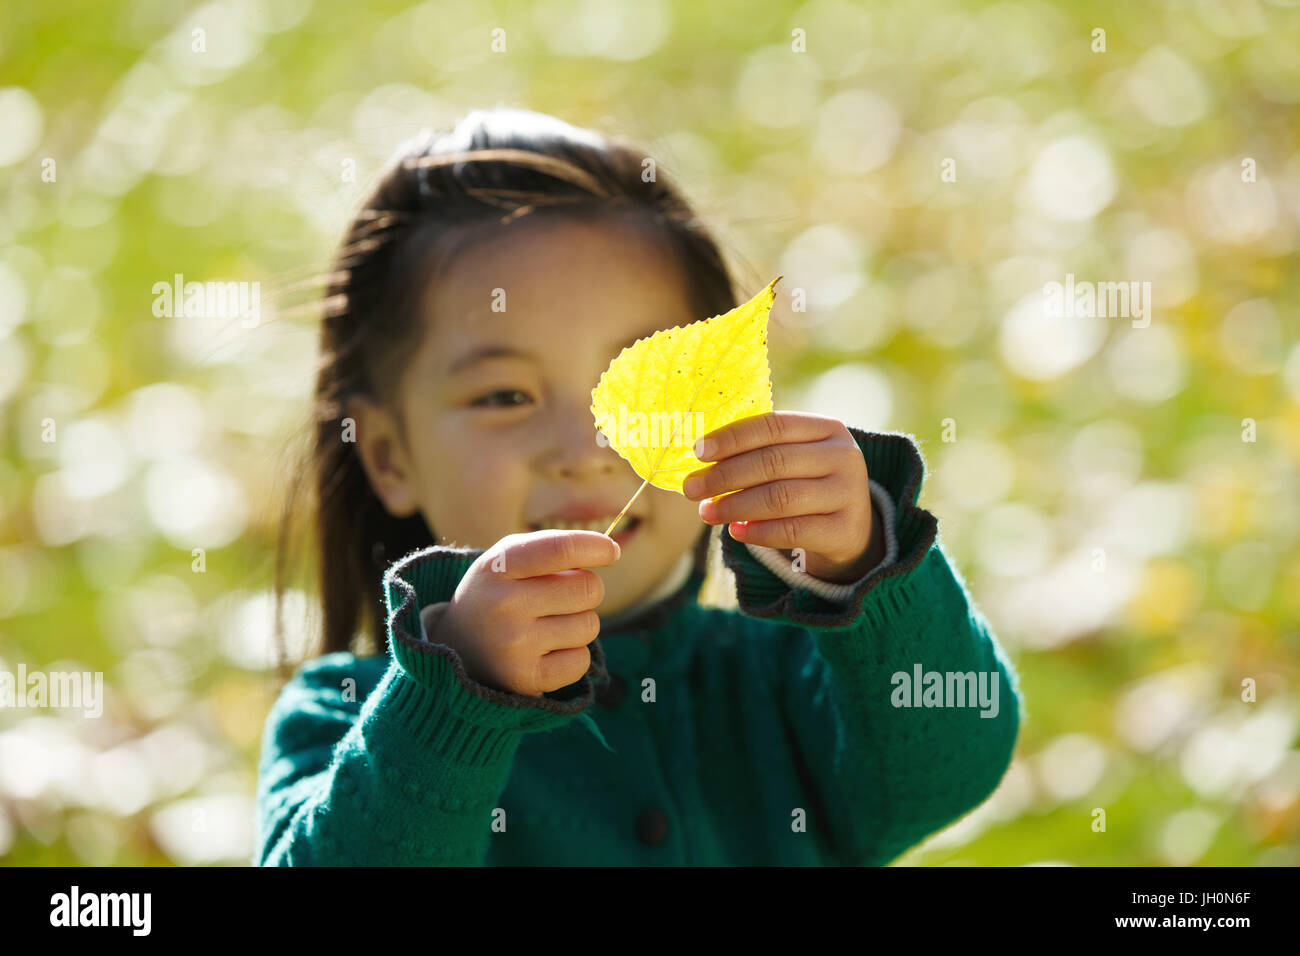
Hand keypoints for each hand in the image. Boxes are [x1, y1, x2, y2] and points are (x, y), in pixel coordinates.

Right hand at [437, 531, 620, 696]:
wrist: (456, 646)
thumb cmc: (499, 592)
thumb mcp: (508, 558)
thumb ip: (552, 547)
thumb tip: (609, 550)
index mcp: (499, 567)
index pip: (560, 549)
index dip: (595, 547)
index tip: (610, 551)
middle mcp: (503, 604)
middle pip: (588, 588)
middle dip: (586, 590)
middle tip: (563, 597)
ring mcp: (514, 644)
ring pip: (589, 625)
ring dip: (579, 624)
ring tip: (548, 625)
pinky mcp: (526, 678)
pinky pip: (581, 661)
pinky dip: (573, 655)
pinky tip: (547, 651)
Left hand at [683, 411, 884, 583]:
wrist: (851, 530)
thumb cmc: (807, 485)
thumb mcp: (793, 460)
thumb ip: (759, 452)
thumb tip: (700, 456)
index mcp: (828, 428)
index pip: (774, 426)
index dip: (733, 437)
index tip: (697, 452)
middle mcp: (844, 456)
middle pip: (773, 462)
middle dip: (725, 475)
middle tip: (691, 488)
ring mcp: (849, 494)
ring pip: (780, 497)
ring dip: (735, 505)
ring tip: (707, 512)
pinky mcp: (845, 530)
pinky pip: (792, 531)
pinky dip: (758, 532)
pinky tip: (735, 531)